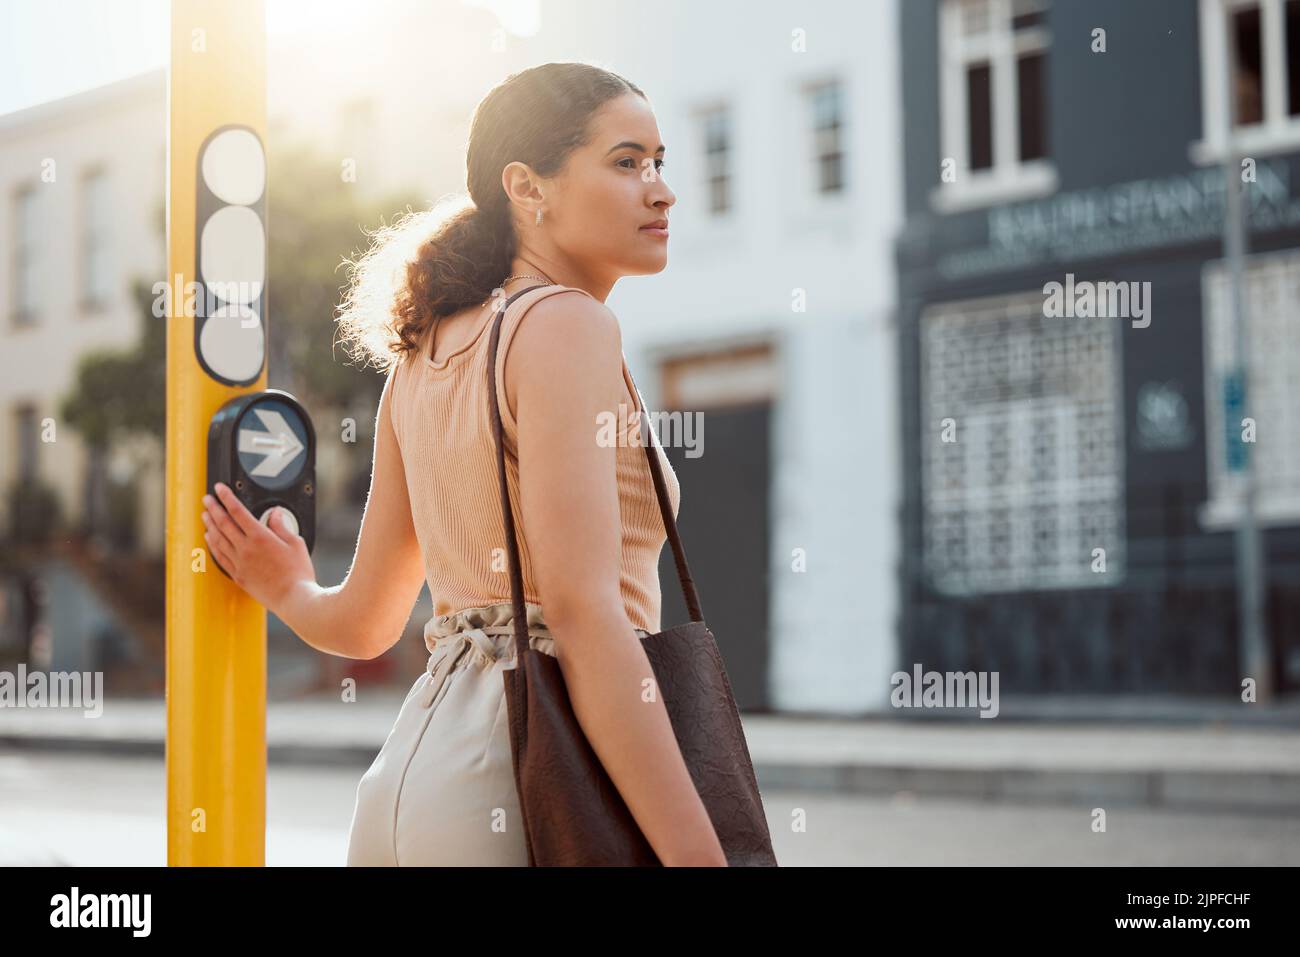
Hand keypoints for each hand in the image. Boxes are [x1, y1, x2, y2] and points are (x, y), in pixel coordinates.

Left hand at [201, 482, 315, 612]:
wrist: (294, 599)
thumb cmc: (298, 573)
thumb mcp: (296, 543)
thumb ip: (282, 526)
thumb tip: (274, 514)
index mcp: (260, 537)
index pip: (238, 511)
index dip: (227, 497)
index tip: (220, 488)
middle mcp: (246, 549)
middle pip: (224, 523)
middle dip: (214, 508)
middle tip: (207, 499)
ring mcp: (240, 563)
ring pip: (218, 539)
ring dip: (210, 525)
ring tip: (205, 515)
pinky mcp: (238, 576)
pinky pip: (220, 557)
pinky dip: (212, 545)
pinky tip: (209, 538)